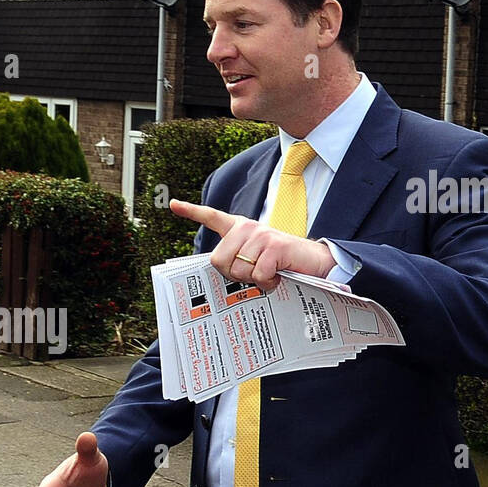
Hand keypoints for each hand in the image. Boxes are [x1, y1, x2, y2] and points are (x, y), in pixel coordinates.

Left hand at [169, 200, 335, 290]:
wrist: (314, 262)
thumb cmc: (282, 262)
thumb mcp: (255, 258)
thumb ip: (236, 259)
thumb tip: (219, 268)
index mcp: (240, 228)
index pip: (212, 217)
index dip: (191, 211)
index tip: (173, 204)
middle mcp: (247, 227)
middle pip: (218, 260)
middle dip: (233, 274)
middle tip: (253, 273)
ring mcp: (261, 235)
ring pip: (238, 270)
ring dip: (254, 280)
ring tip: (269, 272)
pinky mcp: (274, 246)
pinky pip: (257, 275)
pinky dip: (267, 283)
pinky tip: (278, 275)